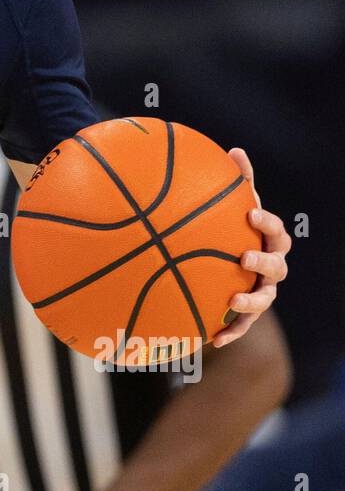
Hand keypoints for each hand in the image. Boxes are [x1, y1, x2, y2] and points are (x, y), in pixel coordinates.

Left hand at [212, 147, 290, 348]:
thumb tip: (234, 149)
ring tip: (232, 301)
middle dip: (263, 261)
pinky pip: (241, 328)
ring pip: (264, 300)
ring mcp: (262, 293)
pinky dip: (230, 333)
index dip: (267, 221)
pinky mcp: (248, 316)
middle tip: (244, 257)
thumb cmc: (234, 232)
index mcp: (269, 241)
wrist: (230, 269)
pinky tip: (212, 341)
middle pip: (277, 267)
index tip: (250, 212)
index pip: (276, 230)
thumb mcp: (235, 209)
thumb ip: (238, 184)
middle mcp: (271, 268)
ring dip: (250, 302)